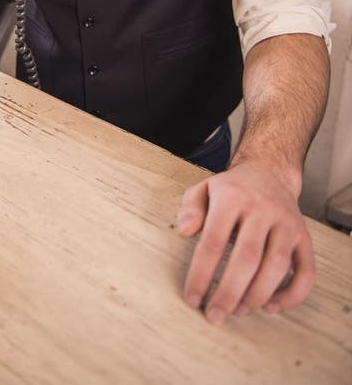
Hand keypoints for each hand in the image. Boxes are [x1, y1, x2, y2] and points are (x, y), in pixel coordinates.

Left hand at [176, 160, 314, 323]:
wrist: (269, 172)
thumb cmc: (231, 189)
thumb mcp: (203, 189)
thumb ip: (190, 209)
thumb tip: (184, 232)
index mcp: (233, 196)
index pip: (214, 241)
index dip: (201, 274)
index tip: (192, 299)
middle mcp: (263, 208)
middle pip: (247, 258)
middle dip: (229, 293)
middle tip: (215, 316)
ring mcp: (287, 223)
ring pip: (276, 266)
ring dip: (257, 295)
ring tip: (238, 311)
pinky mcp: (304, 237)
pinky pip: (306, 272)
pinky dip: (292, 295)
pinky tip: (271, 307)